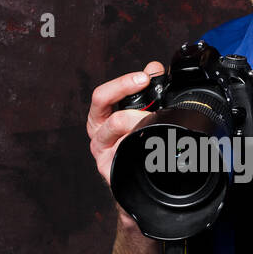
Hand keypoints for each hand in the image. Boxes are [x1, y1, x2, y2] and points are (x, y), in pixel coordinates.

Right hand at [87, 61, 164, 192]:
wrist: (142, 184)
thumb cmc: (140, 147)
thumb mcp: (142, 114)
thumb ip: (146, 90)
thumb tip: (154, 68)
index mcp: (102, 117)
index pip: (104, 93)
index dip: (124, 82)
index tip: (146, 76)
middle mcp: (98, 132)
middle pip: (100, 101)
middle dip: (124, 87)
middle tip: (145, 82)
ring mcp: (103, 150)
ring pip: (115, 123)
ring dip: (137, 115)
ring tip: (153, 119)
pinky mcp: (110, 168)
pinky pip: (124, 149)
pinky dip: (141, 142)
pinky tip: (152, 142)